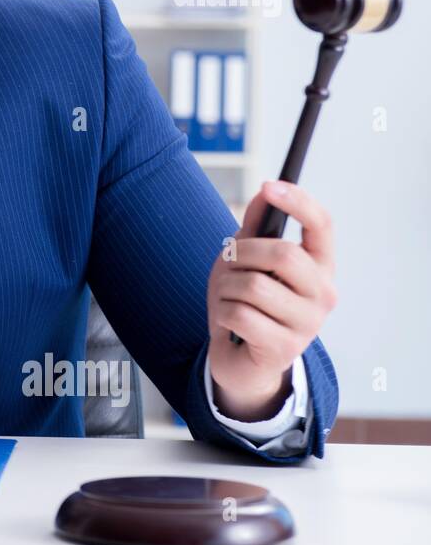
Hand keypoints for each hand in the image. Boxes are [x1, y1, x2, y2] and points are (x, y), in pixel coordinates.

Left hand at [206, 180, 337, 420]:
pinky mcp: (284, 349)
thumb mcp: (245, 261)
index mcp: (319, 267)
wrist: (238, 359)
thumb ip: (255, 228)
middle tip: (229, 263)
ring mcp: (307, 324)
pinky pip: (239, 314)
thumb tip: (265, 192)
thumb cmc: (245, 303)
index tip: (270, 185)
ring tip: (229, 299)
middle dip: (242, 254)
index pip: (322, 226)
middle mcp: (323, 294)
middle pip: (283, 254)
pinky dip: (222, 313)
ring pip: (253, 286)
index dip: (299, 202)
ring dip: (226, 288)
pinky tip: (229, 324)